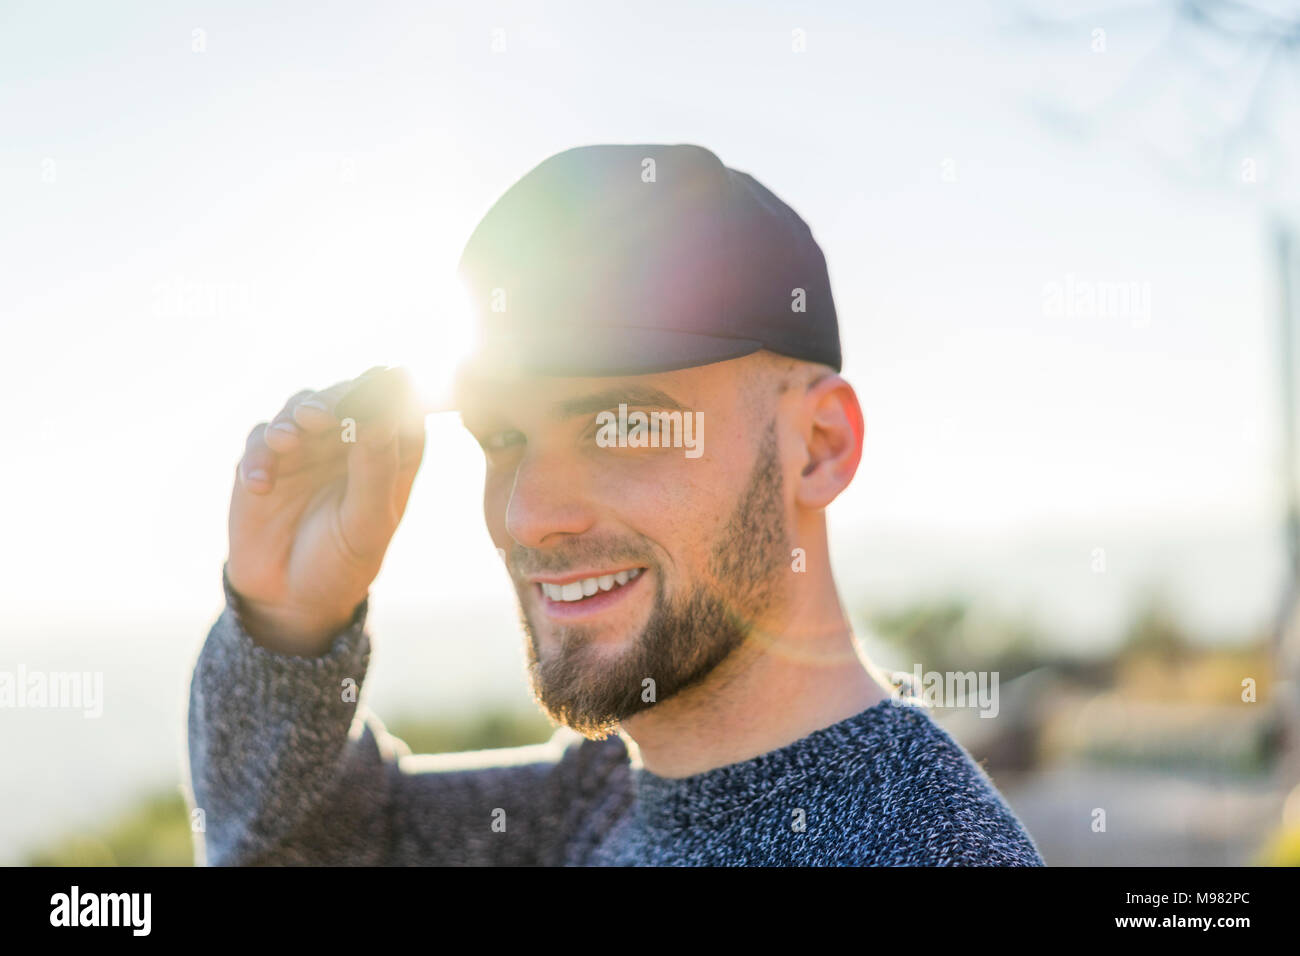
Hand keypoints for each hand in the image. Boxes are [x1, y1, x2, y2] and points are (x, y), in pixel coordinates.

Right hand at [225, 366, 425, 654]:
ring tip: (289, 440)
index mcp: (392, 452)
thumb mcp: (367, 525)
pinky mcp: (266, 457)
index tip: (386, 384)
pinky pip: (259, 443)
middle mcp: (350, 439)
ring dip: (293, 419)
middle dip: (336, 399)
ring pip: (299, 408)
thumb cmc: (344, 560)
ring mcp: (306, 444)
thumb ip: (375, 473)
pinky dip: (259, 459)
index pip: (401, 408)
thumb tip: (382, 418)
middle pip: (347, 397)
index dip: (395, 394)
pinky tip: (260, 486)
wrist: (292, 596)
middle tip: (323, 414)